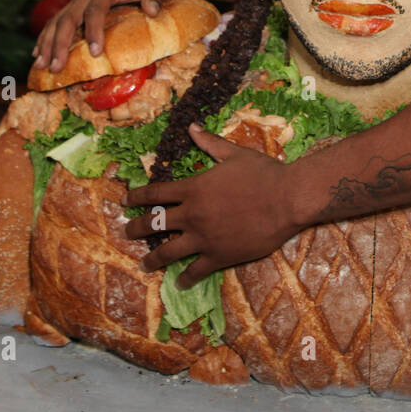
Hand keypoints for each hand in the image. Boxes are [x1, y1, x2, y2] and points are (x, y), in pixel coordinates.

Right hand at [33, 0, 175, 72]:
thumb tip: (151, 10)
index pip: (96, 10)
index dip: (94, 31)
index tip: (95, 53)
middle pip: (69, 18)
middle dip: (60, 43)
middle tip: (56, 67)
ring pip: (58, 21)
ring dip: (47, 43)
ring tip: (40, 65)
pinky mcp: (78, 6)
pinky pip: (57, 22)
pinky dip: (46, 37)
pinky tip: (37, 54)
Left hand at [124, 125, 300, 287]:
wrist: (287, 199)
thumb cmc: (262, 173)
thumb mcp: (234, 153)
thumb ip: (209, 143)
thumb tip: (191, 127)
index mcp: (193, 189)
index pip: (155, 194)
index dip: (136, 197)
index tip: (123, 201)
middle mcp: (192, 215)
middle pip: (153, 224)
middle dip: (135, 229)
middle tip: (126, 232)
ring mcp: (204, 238)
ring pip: (168, 252)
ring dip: (153, 259)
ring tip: (144, 265)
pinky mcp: (219, 256)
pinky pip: (196, 271)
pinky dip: (186, 278)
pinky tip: (180, 284)